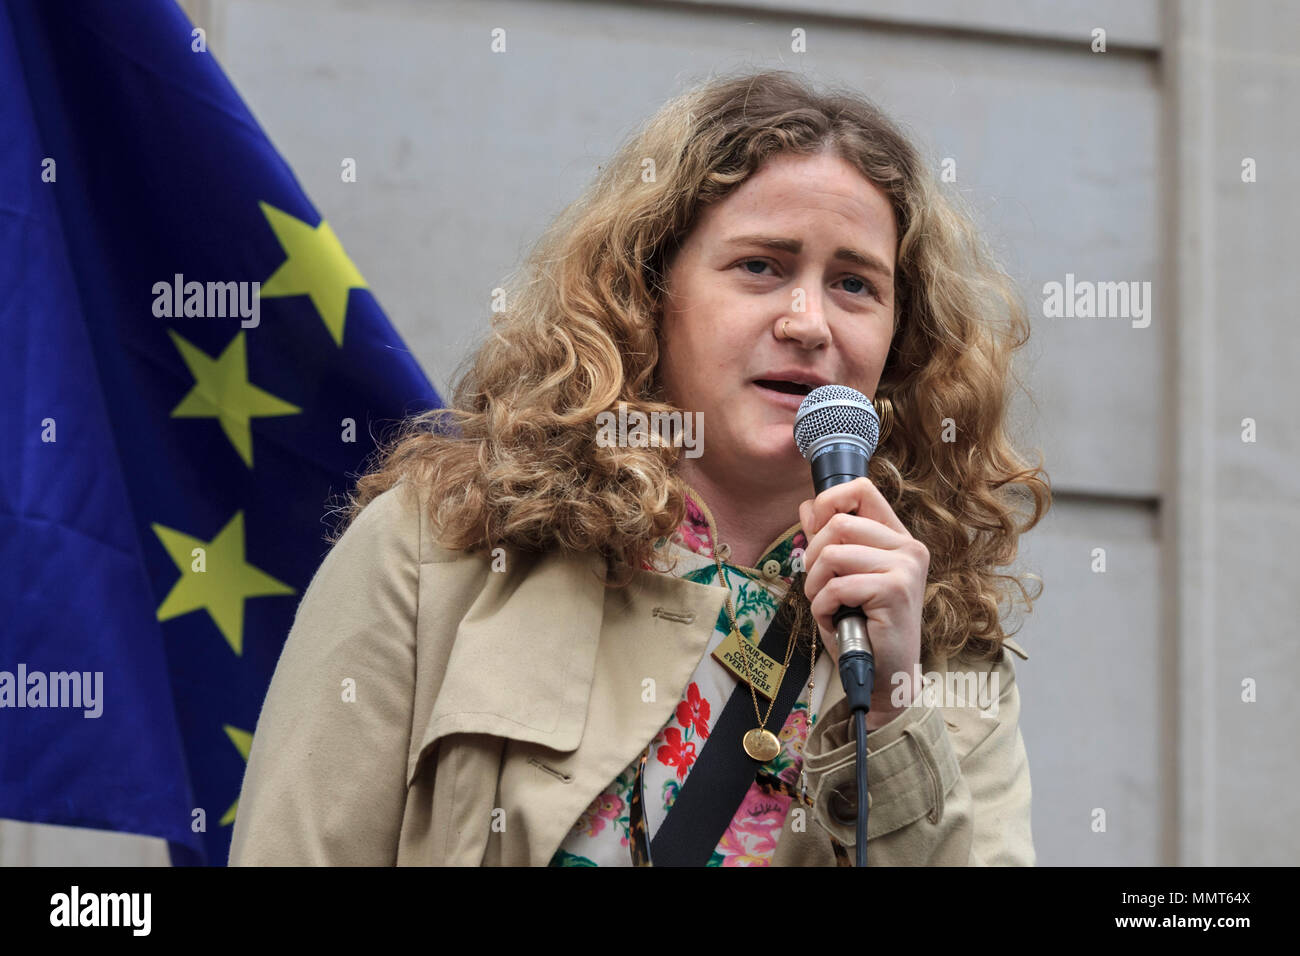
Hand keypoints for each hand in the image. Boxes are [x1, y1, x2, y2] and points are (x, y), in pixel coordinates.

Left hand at [798, 476, 927, 728]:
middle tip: (821, 588)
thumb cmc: (862, 626)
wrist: (884, 674)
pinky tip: (836, 621)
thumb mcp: (841, 576)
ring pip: (833, 554)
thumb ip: (829, 540)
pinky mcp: (896, 591)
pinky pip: (837, 586)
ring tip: (828, 606)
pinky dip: (823, 608)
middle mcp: (908, 547)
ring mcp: (905, 568)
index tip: (814, 531)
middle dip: (814, 557)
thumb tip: (807, 506)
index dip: (828, 502)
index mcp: (897, 538)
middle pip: (839, 523)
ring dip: (816, 586)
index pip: (861, 489)